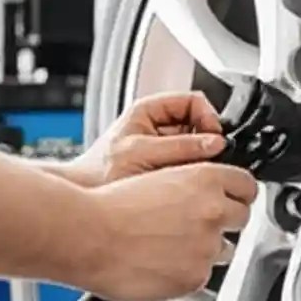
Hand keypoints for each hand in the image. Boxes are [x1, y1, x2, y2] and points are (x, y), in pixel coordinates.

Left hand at [61, 92, 226, 186]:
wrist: (85, 199)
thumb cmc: (98, 173)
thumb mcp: (143, 153)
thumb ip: (181, 146)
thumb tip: (215, 143)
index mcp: (148, 111)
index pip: (193, 101)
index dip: (208, 116)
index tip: (215, 135)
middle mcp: (156, 127)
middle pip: (198, 123)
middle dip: (206, 140)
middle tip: (210, 157)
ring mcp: (161, 147)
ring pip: (196, 146)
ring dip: (200, 159)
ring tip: (195, 173)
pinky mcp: (164, 168)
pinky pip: (189, 166)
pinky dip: (193, 173)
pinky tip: (188, 183)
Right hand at [75, 163, 257, 300]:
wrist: (88, 237)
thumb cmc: (110, 206)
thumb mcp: (158, 176)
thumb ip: (193, 184)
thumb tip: (211, 192)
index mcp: (206, 179)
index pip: (247, 186)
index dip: (238, 194)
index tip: (232, 199)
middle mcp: (213, 211)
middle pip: (241, 218)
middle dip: (224, 221)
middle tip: (197, 224)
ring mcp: (206, 247)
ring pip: (225, 250)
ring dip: (207, 248)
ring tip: (173, 246)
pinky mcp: (195, 277)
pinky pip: (203, 275)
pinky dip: (187, 271)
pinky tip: (162, 262)